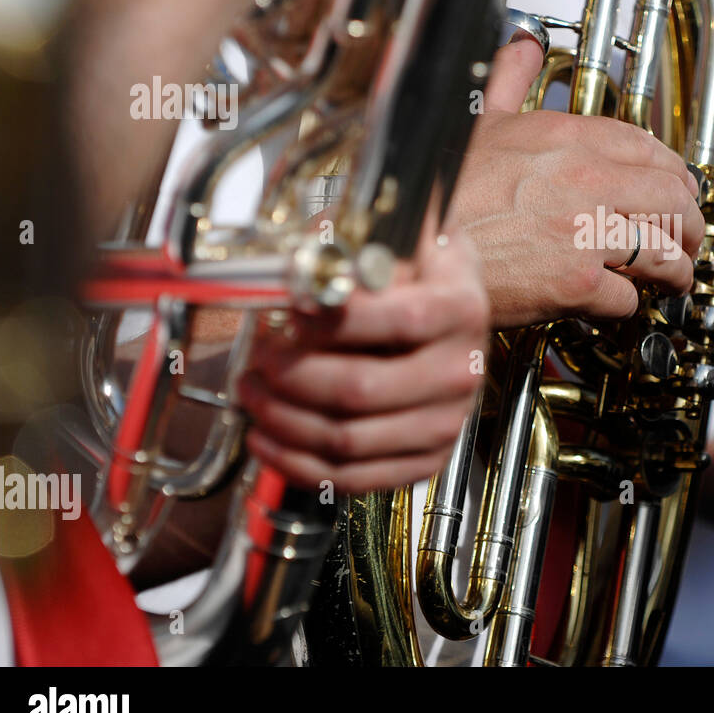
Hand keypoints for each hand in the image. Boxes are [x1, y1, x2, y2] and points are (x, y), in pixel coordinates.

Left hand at [237, 228, 488, 493]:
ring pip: (347, 439)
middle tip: (257, 355)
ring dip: (282, 419)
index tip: (288, 311)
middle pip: (360, 389)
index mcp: (460, 309)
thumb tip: (295, 274)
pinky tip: (266, 437)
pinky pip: (352, 477)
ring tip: (251, 390)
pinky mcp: (427, 458)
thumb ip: (350, 247)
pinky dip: (297, 463)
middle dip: (289, 376)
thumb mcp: (396, 235)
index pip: (398, 322)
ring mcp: (447, 420)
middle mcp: (462, 369)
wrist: (453, 304)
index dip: (332, 322)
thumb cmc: (416, 267)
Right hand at [449, 39, 704, 327]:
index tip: (679, 192)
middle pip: (675, 200)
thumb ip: (508, 81)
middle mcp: (589, 180)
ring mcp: (588, 233)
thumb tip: (522, 46)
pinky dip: (627, 304)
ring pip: (666, 251)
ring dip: (676, 269)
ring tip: (674, 278)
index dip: (675, 176)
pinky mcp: (579, 282)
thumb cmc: (439, 191)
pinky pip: (630, 296)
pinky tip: (616, 302)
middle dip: (690, 224)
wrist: (410, 248)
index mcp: (570, 138)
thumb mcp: (478, 121)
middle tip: (688, 240)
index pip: (652, 151)